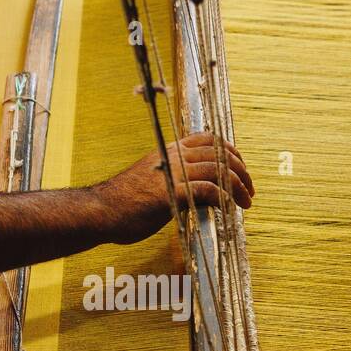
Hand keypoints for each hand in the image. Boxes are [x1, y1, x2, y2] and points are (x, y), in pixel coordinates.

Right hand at [95, 132, 254, 245]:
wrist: (100, 211)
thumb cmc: (123, 203)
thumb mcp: (152, 181)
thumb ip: (174, 180)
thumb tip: (195, 192)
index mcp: (168, 150)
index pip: (207, 139)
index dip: (229, 150)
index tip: (240, 167)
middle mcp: (173, 156)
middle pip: (219, 153)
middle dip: (241, 170)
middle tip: (249, 190)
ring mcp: (172, 172)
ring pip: (218, 170)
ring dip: (237, 186)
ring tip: (246, 201)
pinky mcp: (171, 192)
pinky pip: (208, 190)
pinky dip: (224, 197)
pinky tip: (229, 207)